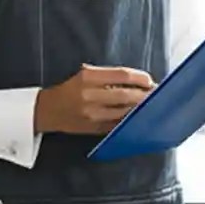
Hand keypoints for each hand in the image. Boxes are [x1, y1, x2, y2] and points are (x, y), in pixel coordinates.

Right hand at [34, 64, 155, 134]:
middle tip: (156, 94)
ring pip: (124, 111)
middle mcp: (89, 95)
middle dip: (144, 95)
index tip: (150, 80)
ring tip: (150, 105)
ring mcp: (92, 114)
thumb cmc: (70, 89)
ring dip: (140, 109)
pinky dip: (130, 120)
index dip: (140, 77)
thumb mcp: (84, 75)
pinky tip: (137, 117)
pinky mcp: (94, 128)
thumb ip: (108, 76)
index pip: (122, 75)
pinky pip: (118, 124)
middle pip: (126, 94)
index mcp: (88, 77)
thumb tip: (137, 80)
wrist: (48, 110)